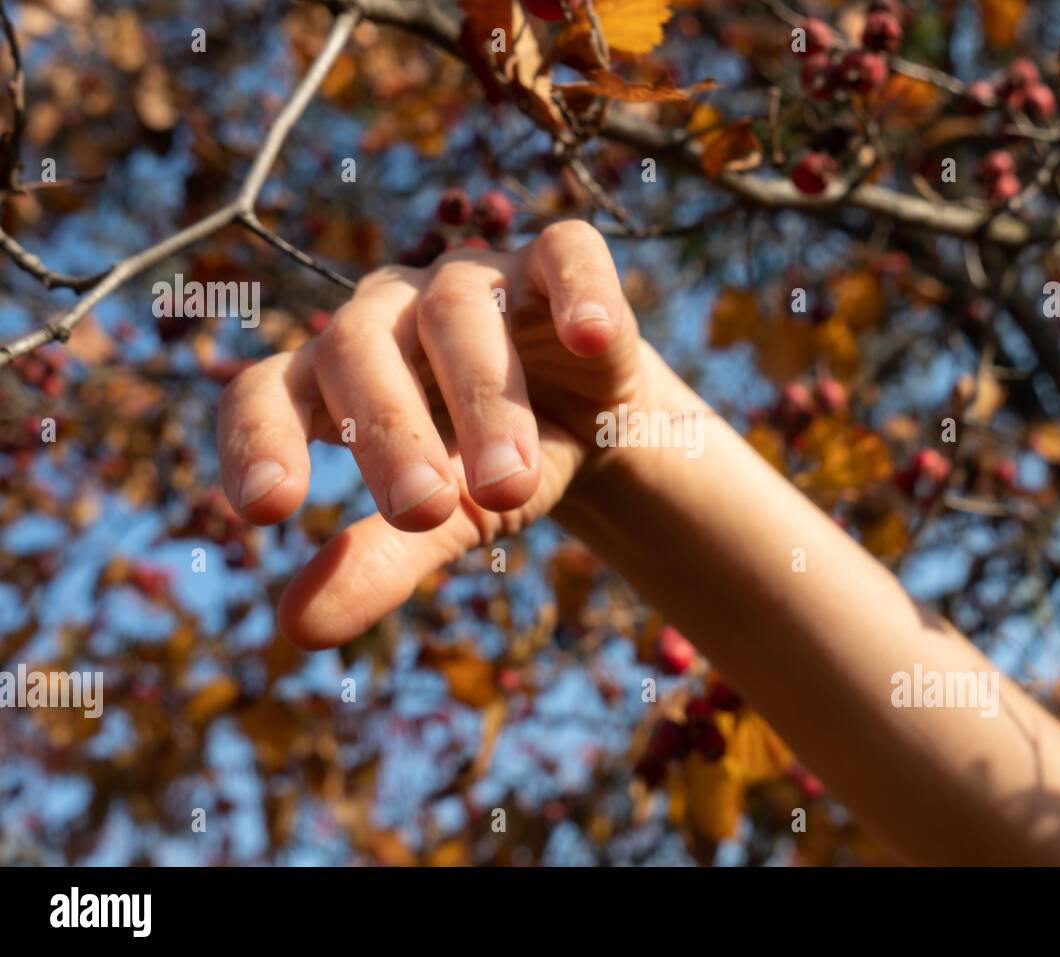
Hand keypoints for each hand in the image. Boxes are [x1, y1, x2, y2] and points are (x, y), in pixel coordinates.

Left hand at [217, 221, 647, 648]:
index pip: (266, 391)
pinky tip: (589, 339)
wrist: (593, 423)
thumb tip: (294, 630)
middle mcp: (390, 314)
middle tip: (422, 513)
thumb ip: (380, 561)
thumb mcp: (448, 519)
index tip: (267, 511)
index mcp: (335, 377)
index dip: (258, 439)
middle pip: (358, 347)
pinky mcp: (558, 264)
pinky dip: (578, 293)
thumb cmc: (495, 467)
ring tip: (510, 487)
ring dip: (483, 397)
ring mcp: (475, 278)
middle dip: (388, 432)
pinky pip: (565, 256)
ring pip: (459, 310)